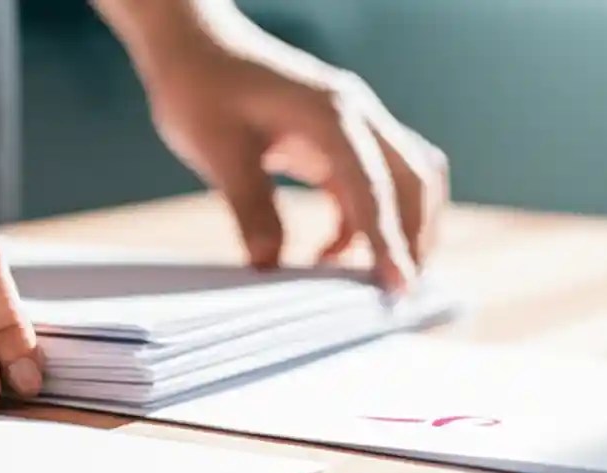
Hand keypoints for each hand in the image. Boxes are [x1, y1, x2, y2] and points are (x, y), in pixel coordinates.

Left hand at [113, 2, 447, 290]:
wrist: (191, 47)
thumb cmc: (201, 91)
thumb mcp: (219, 153)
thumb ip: (250, 207)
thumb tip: (269, 265)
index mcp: (332, 115)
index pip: (374, 188)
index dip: (388, 241)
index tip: (398, 286)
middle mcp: (354, 115)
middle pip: (413, 180)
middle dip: (415, 236)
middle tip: (399, 292)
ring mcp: (349, 124)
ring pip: (401, 178)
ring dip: (399, 227)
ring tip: (376, 279)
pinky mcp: (333, 136)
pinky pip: (367, 182)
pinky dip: (362, 221)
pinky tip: (328, 255)